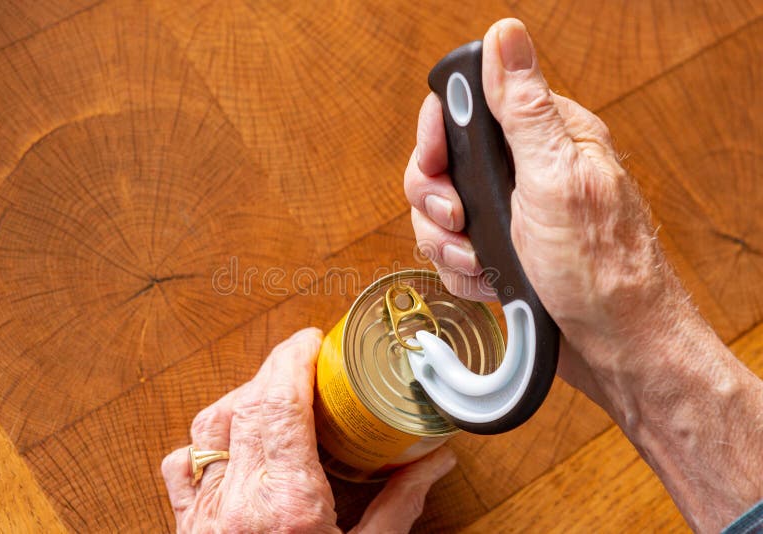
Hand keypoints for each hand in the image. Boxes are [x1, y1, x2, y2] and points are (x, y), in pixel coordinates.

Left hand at [161, 328, 456, 532]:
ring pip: (207, 426)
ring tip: (276, 395)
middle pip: (244, 405)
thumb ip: (399, 506)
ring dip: (243, 399)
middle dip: (274, 368)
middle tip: (305, 360)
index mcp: (287, 509)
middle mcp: (237, 505)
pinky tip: (234, 443)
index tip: (313, 340)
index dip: (292, 358)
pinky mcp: (190, 529)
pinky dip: (206, 441)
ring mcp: (206, 516)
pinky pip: (182, 466)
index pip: (277, 405)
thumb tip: (433, 460)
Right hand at [404, 18, 685, 401]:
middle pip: (441, 165)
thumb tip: (506, 36)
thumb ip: (523, 107)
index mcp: (546, 137)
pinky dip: (464, 272)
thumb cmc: (601, 269)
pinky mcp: (500, 252)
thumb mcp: (556, 177)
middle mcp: (524, 172)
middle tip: (461, 220)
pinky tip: (492, 282)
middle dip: (438, 201)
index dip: (438, 135)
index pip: (467, 109)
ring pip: (440, 214)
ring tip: (481, 260)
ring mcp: (510, 215)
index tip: (438, 164)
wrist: (614, 348)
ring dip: (448, 244)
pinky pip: (452, 252)